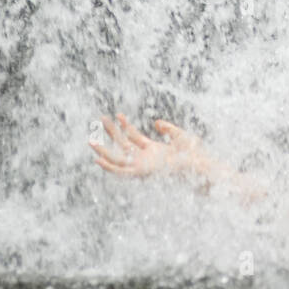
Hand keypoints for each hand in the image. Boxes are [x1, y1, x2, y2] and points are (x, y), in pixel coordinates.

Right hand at [90, 112, 206, 178]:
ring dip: (103, 149)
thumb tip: (156, 122)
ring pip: (117, 157)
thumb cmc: (193, 154)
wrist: (198, 166)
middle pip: (123, 144)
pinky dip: (108, 167)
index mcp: (154, 152)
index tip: (117, 114)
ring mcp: (142, 166)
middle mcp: (146, 159)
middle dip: (111, 133)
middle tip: (100, 120)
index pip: (134, 137)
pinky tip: (97, 159)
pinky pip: (120, 171)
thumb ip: (167, 129)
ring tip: (90, 139)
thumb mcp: (179, 136)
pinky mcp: (140, 173)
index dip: (125, 125)